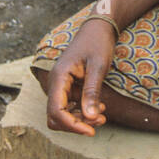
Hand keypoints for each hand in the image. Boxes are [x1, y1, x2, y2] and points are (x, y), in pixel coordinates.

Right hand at [46, 17, 115, 134]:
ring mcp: (61, 85)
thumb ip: (92, 92)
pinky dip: (82, 111)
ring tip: (103, 116)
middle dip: (75, 124)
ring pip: (62, 113)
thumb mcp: (98, 67)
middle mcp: (56, 82)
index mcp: (59, 77)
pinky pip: (70, 105)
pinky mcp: (68, 86)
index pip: (56, 111)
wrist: (99, 28)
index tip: (91, 131)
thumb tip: (90, 118)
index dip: (72, 125)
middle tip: (99, 122)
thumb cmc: (98, 43)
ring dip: (80, 119)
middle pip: (55, 116)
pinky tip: (100, 107)